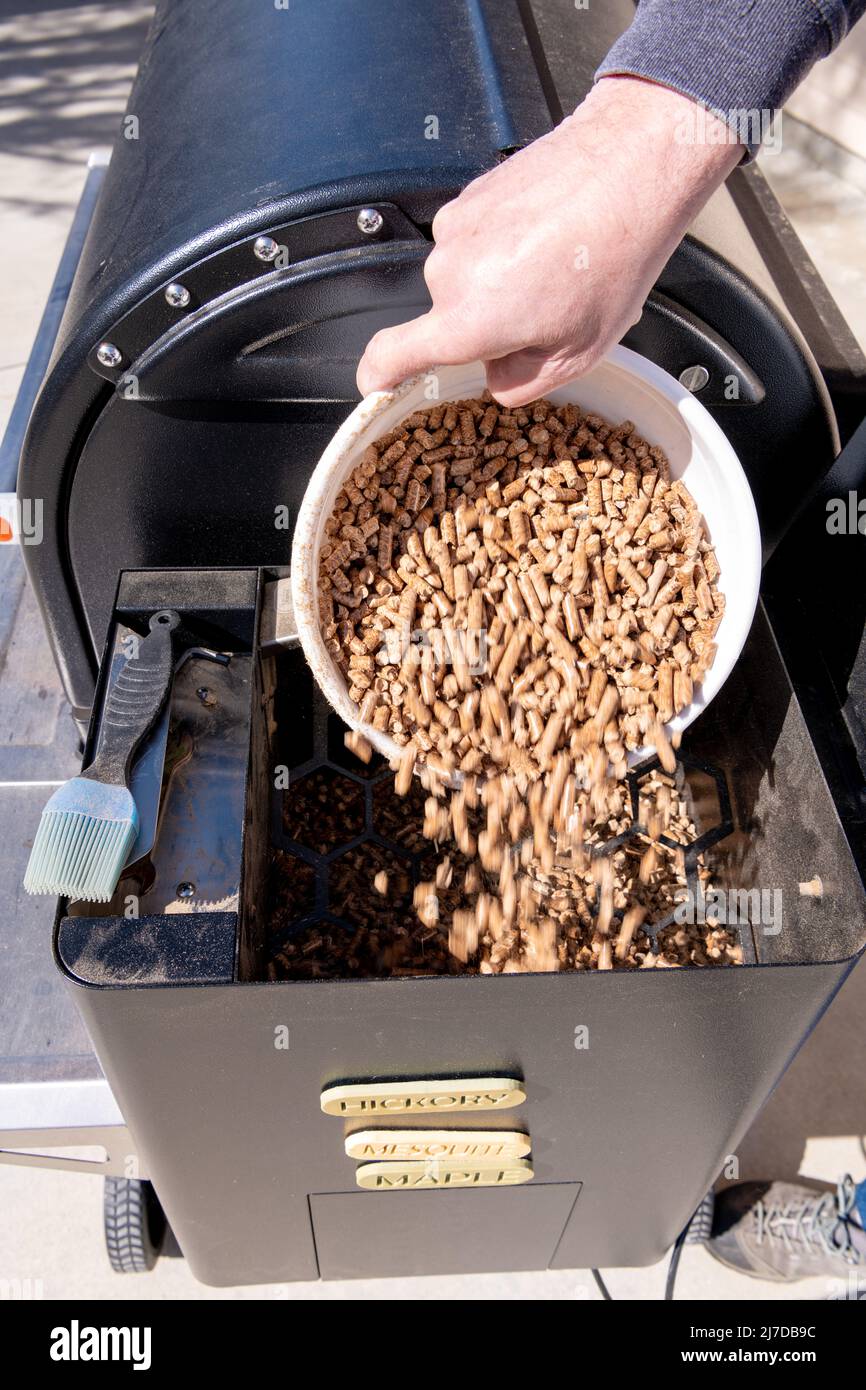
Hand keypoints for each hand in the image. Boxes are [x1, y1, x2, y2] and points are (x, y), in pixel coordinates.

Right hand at [356, 77, 741, 406]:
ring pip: (465, 278)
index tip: (377, 387)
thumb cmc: (613, 260)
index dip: (379, 377)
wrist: (631, 166)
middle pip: (448, 318)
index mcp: (468, 321)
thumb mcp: (578, 354)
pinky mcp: (469, 196)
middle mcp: (448, 273)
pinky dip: (504, 246)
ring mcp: (455, 229)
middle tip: (547, 312)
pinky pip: (476, 240)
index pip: (391, 356)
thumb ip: (520, 382)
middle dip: (488, 325)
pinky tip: (548, 236)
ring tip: (556, 266)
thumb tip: (494, 376)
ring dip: (499, 282)